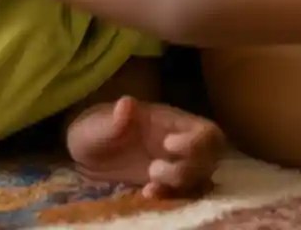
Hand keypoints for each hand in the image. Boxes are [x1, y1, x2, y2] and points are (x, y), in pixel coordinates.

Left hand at [66, 96, 223, 197]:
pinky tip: (147, 195)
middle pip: (212, 158)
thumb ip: (111, 119)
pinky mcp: (167, 183)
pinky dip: (172, 197)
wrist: (88, 153)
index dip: (196, 142)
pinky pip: (185, 193)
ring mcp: (176, 164)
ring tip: (149, 186)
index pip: (206, 132)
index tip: (167, 145)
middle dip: (189, 169)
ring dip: (181, 185)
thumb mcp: (95, 124)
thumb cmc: (94, 130)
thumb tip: (126, 103)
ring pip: (203, 176)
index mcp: (172, 123)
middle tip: (153, 171)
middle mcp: (182, 144)